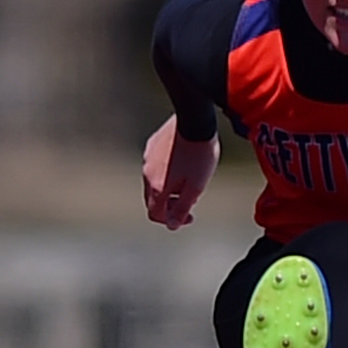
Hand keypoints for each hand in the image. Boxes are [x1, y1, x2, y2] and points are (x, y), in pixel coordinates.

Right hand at [142, 114, 218, 230]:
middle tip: (189, 199)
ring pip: (154, 181)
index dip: (172, 220)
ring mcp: (148, 158)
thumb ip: (182, 208)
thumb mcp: (196, 187)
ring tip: (188, 178)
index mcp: (157, 187)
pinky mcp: (152, 144)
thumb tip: (172, 225)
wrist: (195, 122)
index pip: (155, 214)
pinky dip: (167, 169)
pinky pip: (156, 164)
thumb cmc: (200, 155)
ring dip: (169, 186)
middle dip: (170, 204)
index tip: (188, 215)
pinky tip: (182, 161)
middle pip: (153, 199)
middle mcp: (147, 174)